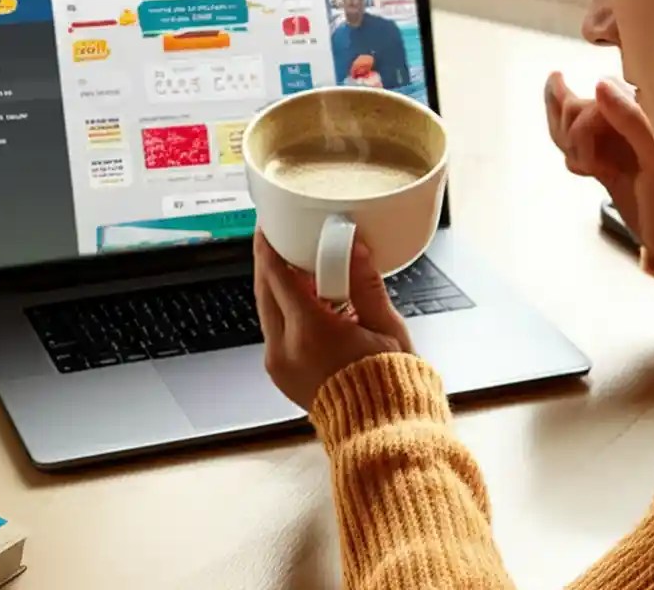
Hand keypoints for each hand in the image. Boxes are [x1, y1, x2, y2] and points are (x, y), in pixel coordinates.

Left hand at [253, 229, 412, 409]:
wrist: (380, 430)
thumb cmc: (389, 383)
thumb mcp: (385, 326)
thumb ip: (365, 283)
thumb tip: (354, 246)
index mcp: (310, 332)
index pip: (276, 275)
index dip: (270, 244)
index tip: (271, 223)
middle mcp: (284, 348)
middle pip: (264, 288)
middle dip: (270, 259)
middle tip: (280, 235)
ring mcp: (277, 363)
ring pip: (266, 308)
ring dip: (277, 284)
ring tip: (298, 264)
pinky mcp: (279, 372)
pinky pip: (274, 328)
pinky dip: (284, 308)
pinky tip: (306, 297)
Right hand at [545, 71, 653, 264]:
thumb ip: (631, 120)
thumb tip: (598, 84)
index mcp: (643, 112)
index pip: (591, 104)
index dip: (581, 131)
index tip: (591, 163)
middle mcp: (626, 121)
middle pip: (574, 111)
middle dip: (572, 140)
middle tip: (590, 167)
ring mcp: (615, 142)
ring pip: (571, 127)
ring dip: (569, 148)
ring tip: (589, 167)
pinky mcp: (607, 162)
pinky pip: (577, 145)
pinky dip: (572, 156)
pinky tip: (584, 168)